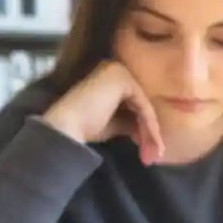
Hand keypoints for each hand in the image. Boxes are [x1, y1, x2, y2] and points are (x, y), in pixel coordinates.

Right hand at [42, 61, 164, 164]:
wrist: (66, 127)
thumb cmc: (85, 127)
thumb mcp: (114, 123)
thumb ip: (130, 121)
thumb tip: (147, 128)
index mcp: (111, 78)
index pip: (136, 103)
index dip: (145, 128)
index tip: (151, 150)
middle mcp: (115, 69)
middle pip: (142, 104)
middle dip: (150, 132)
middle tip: (155, 154)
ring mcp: (118, 71)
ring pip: (144, 106)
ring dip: (152, 132)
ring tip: (154, 153)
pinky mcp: (121, 77)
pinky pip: (142, 104)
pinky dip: (149, 124)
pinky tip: (150, 140)